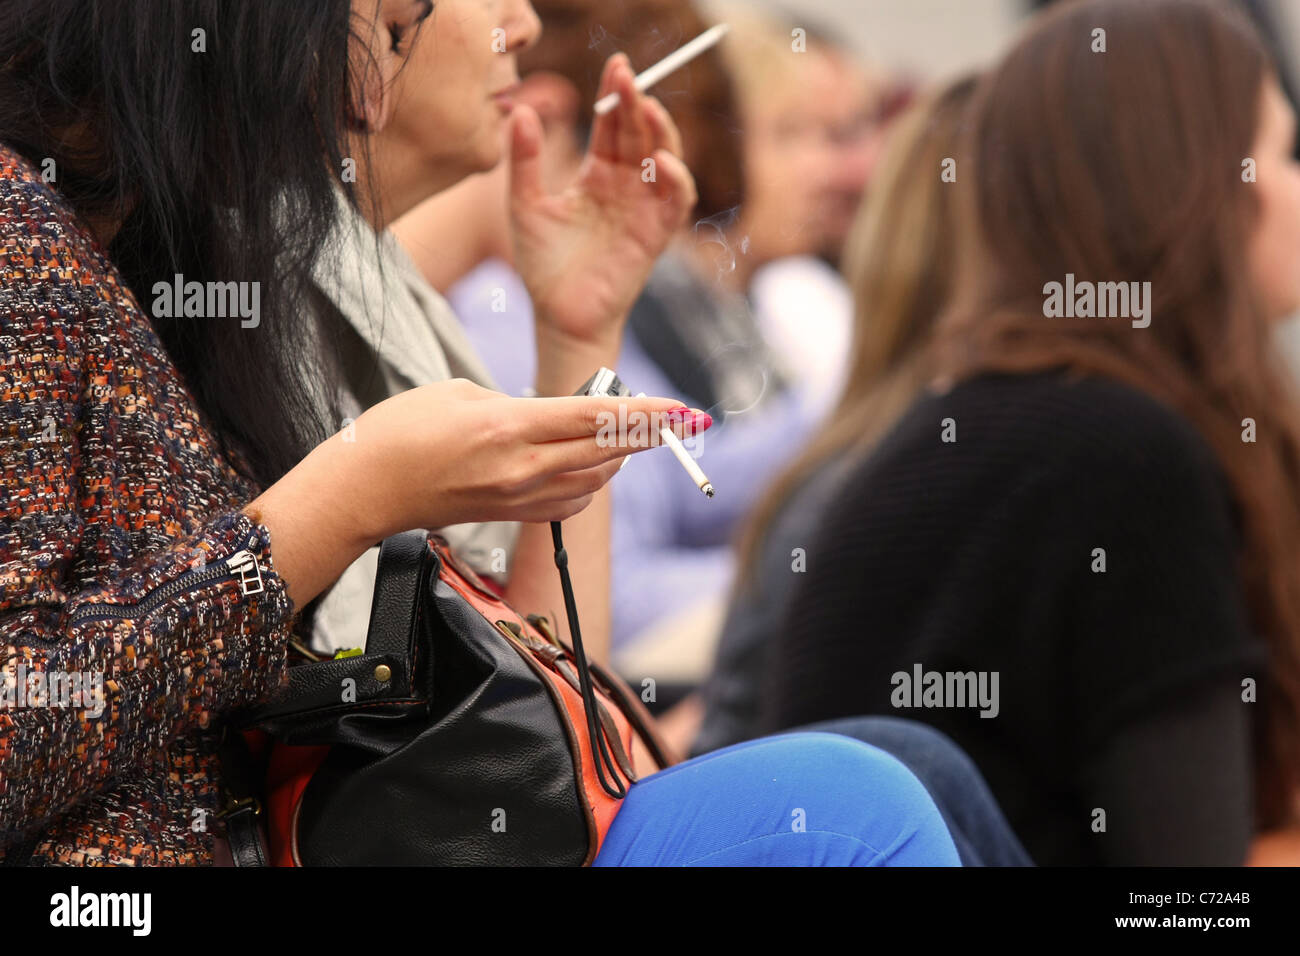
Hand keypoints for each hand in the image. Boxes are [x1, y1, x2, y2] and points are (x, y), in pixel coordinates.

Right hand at [250, 379, 710, 608]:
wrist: (365, 489)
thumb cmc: (402, 430)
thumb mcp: (460, 393)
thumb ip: (517, 405)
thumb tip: (553, 418)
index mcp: (510, 426)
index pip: (596, 418)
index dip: (646, 415)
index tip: (683, 410)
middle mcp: (523, 467)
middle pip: (607, 451)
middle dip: (649, 435)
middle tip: (679, 421)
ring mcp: (518, 497)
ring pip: (595, 479)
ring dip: (619, 456)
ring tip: (627, 434)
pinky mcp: (511, 515)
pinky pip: (571, 502)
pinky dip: (591, 482)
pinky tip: (589, 465)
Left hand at [508, 54, 697, 351]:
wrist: (559, 315)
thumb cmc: (543, 265)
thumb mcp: (525, 204)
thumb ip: (524, 160)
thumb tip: (519, 109)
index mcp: (596, 175)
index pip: (611, 125)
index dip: (614, 96)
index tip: (615, 65)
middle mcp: (625, 186)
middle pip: (639, 133)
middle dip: (635, 102)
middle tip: (626, 73)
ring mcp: (643, 209)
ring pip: (664, 157)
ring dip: (660, 130)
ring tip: (645, 105)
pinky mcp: (656, 234)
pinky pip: (676, 200)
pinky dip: (674, 178)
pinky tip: (657, 159)